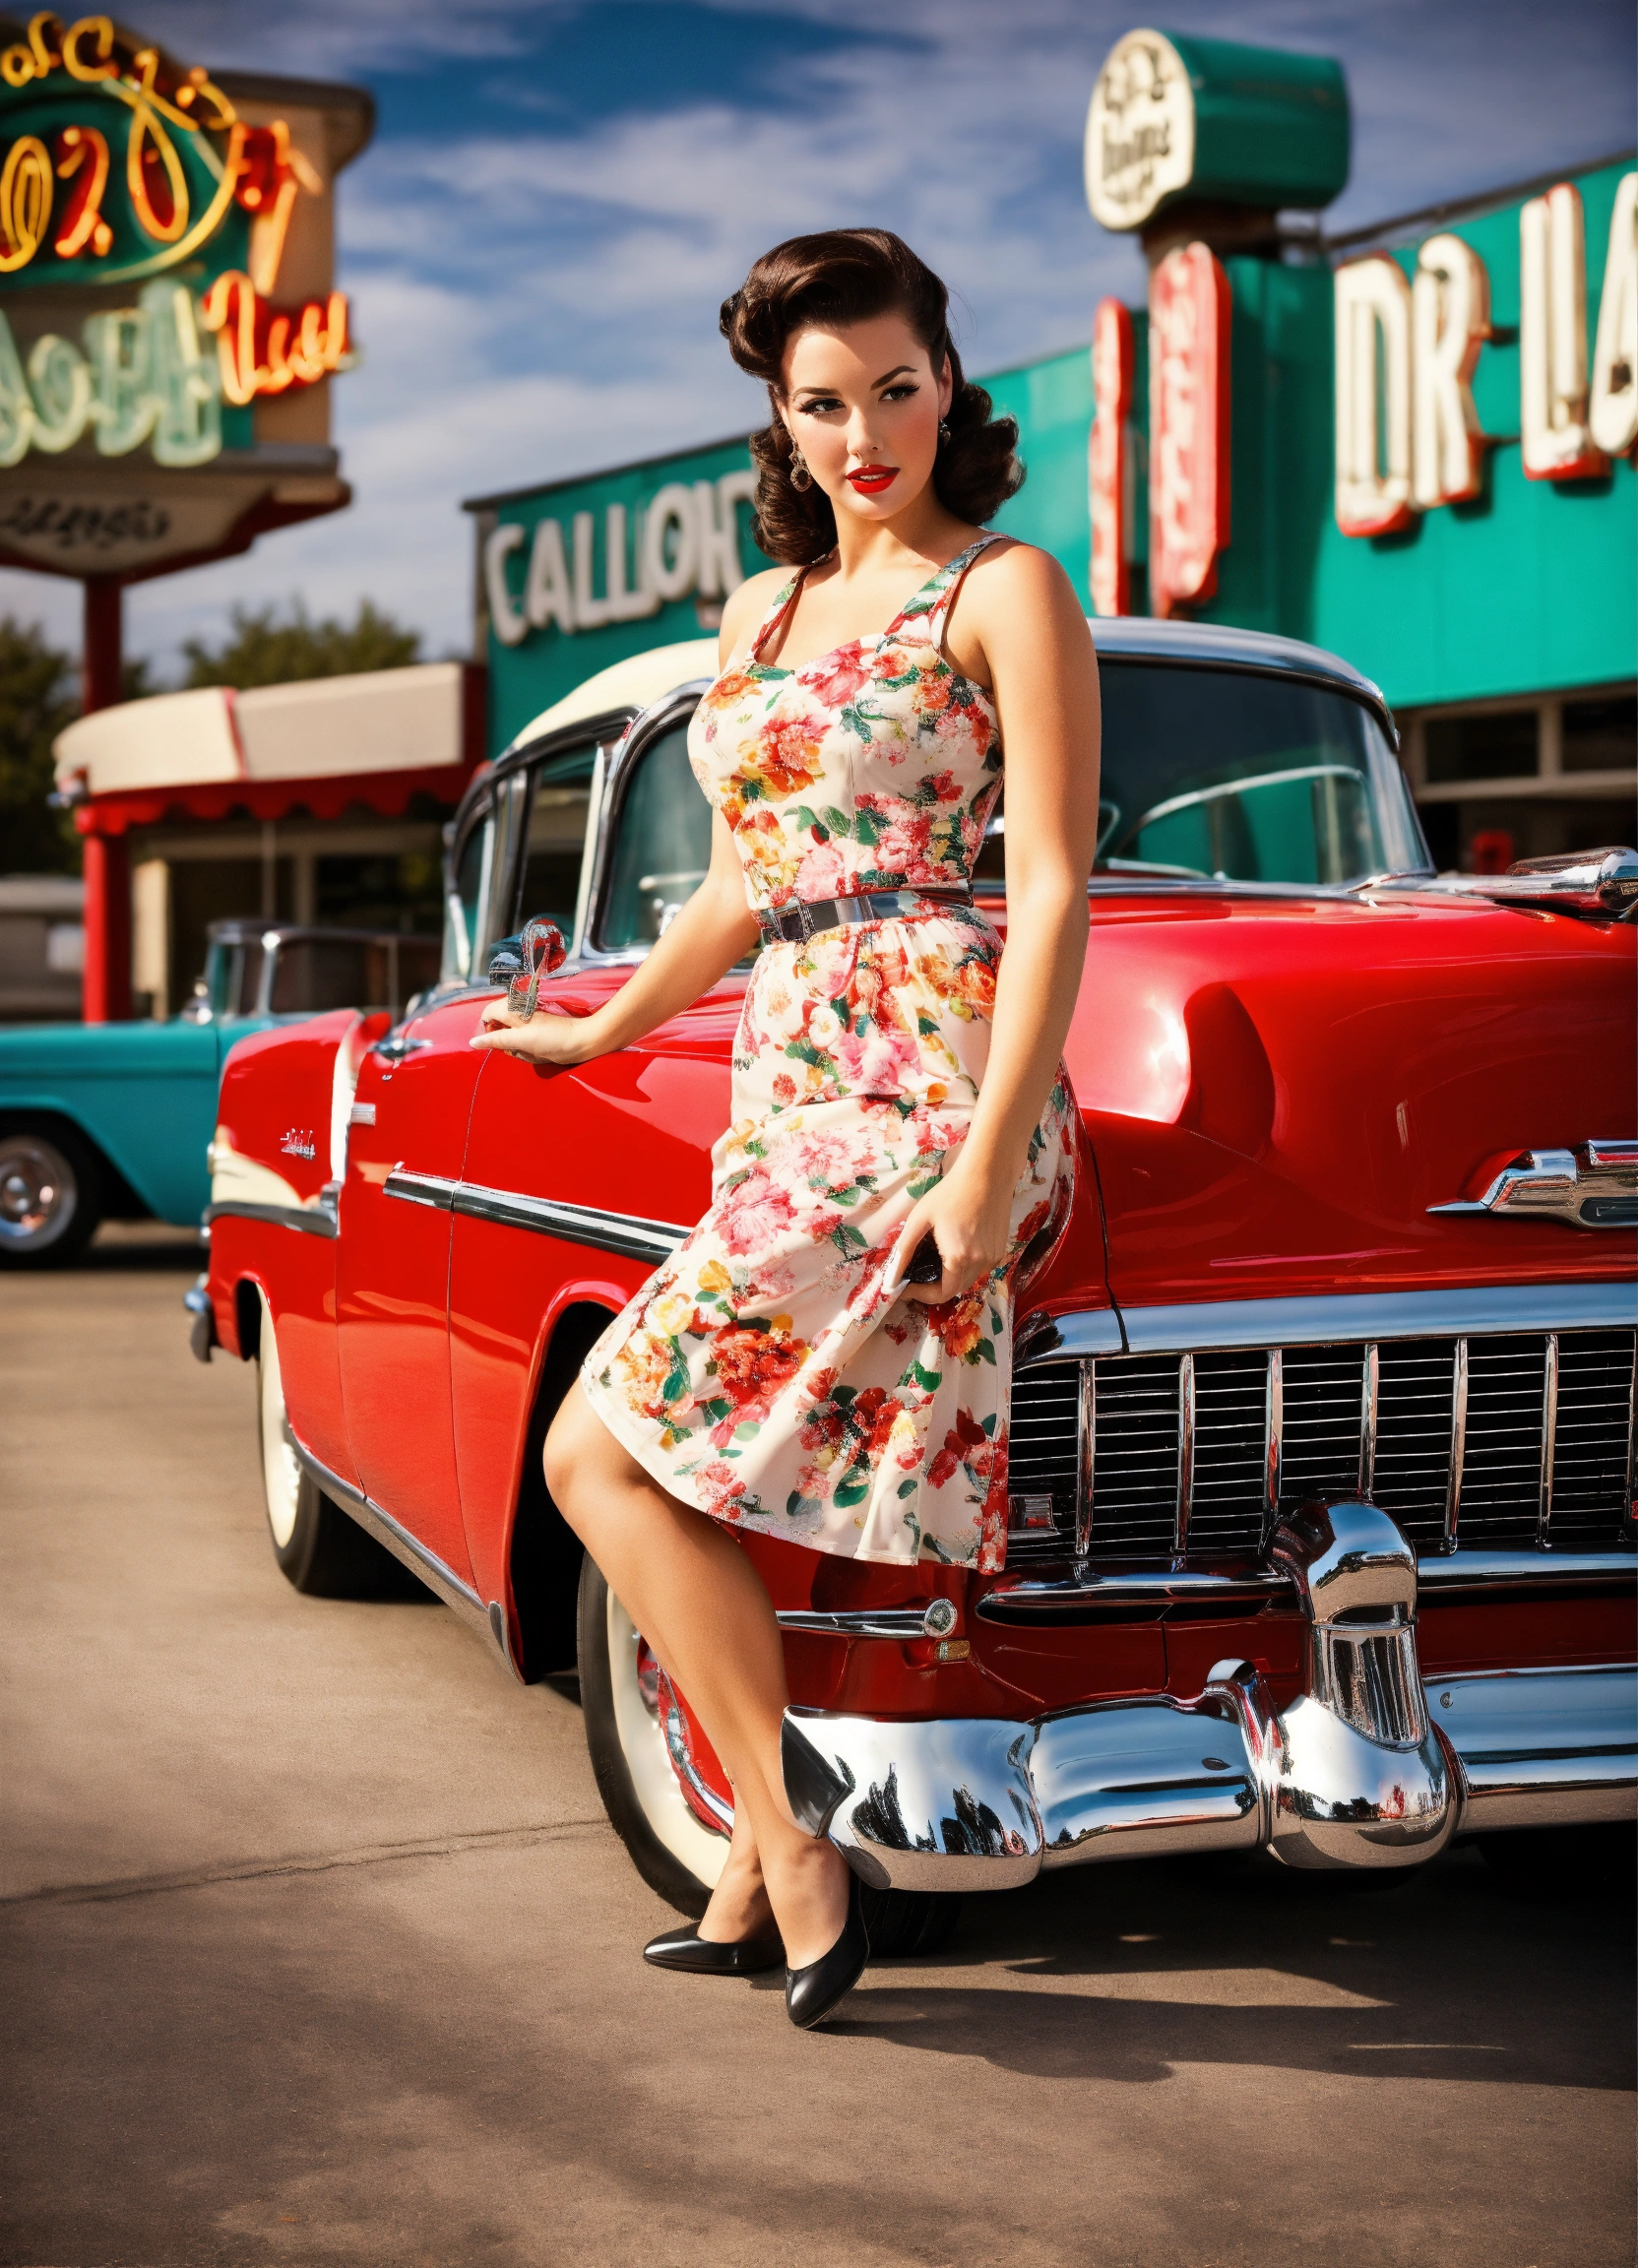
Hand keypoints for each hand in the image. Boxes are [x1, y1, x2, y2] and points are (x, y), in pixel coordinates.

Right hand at [469, 1001, 598, 1066]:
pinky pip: (521, 1041)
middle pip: (497, 1026)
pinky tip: (536, 1052)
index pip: (486, 1015)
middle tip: (517, 1048)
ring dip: (515, 1047)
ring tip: (530, 1050)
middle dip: (503, 1041)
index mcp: (511, 1006)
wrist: (581, 1041)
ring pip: (509, 1036)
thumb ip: (496, 1039)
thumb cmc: (552, 1039)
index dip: (487, 1030)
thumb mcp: (520, 1040)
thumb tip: (473, 1042)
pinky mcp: (535, 1029)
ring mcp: (526, 1019)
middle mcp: (517, 1010)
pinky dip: (525, 1048)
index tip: (497, 1043)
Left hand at [888, 1158, 1013, 1305]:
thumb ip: (904, 1251)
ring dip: (950, 1276)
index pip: (941, 1295)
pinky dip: (965, 1265)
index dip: (921, 1295)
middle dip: (933, 1287)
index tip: (905, 1286)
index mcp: (958, 1258)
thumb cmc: (950, 1193)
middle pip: (955, 1289)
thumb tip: (890, 1280)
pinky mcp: (1001, 1250)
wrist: (987, 1174)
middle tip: (915, 1274)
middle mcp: (979, 1264)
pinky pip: (980, 1267)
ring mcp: (993, 1258)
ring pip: (968, 1278)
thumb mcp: (919, 1220)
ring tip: (933, 1257)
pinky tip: (955, 1246)